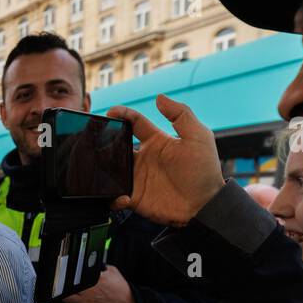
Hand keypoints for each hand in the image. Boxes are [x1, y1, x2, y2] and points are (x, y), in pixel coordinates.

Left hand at [61, 266, 135, 302]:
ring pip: (65, 298)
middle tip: (70, 286)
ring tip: (71, 296)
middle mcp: (88, 290)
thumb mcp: (114, 272)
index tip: (70, 275)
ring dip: (67, 296)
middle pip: (67, 286)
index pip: (75, 274)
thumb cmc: (123, 292)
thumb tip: (93, 264)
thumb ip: (101, 267)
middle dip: (67, 285)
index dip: (70, 274)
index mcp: (95, 278)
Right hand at [106, 94, 224, 225]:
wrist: (205, 205)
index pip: (134, 123)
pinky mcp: (135, 197)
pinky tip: (120, 195)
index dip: (122, 115)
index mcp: (157, 141)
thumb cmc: (204, 170)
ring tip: (100, 166)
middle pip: (117, 145)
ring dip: (103, 166)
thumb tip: (159, 97)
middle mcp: (144, 158)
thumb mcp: (198, 137)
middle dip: (105, 141)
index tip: (111, 112)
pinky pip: (115, 195)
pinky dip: (111, 196)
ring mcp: (138, 178)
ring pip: (111, 168)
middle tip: (97, 141)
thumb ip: (180, 114)